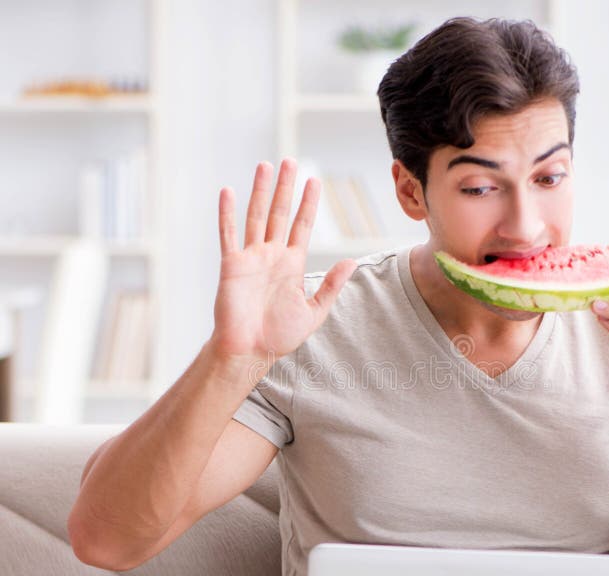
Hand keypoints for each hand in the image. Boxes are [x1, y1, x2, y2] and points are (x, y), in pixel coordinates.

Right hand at [209, 159, 356, 364]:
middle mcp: (272, 256)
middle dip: (286, 188)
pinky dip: (227, 214)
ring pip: (256, 216)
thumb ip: (331, 286)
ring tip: (266, 166)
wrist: (250, 351)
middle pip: (280, 213)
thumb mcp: (314, 311)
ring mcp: (251, 258)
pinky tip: (228, 192)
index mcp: (292, 264)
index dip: (308, 203)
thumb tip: (352, 262)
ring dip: (261, 192)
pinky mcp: (232, 265)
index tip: (314, 181)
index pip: (302, 226)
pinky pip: (229, 235)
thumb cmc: (280, 336)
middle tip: (291, 161)